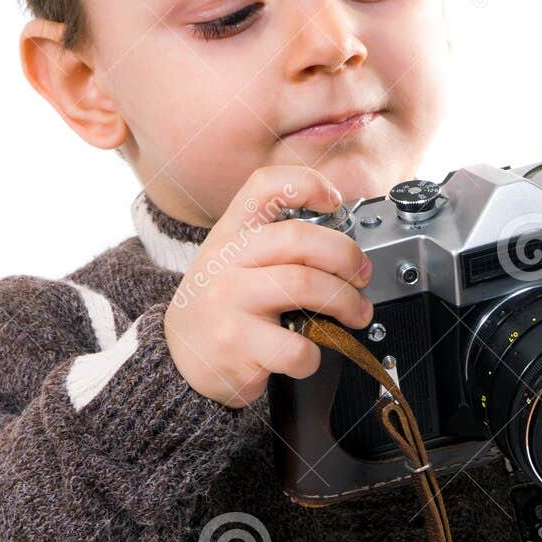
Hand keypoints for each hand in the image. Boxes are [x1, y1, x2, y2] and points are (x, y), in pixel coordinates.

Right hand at [163, 165, 373, 406]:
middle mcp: (226, 260)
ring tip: (355, 314)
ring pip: (305, 285)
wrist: (178, 357)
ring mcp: (229, 300)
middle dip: (346, 257)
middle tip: (362, 276)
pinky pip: (296, 345)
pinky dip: (315, 354)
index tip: (335, 203)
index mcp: (230, 233)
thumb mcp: (232, 260)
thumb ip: (276, 244)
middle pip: (299, 238)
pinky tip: (308, 354)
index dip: (308, 184)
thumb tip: (345, 246)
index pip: (265, 186)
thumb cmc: (220, 306)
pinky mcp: (236, 343)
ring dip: (345, 302)